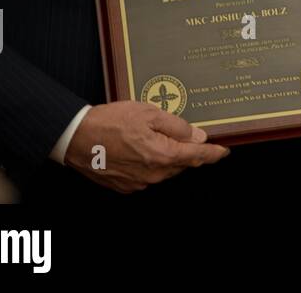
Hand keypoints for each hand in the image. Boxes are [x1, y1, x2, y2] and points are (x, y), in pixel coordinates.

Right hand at [64, 101, 228, 193]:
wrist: (76, 138)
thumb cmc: (110, 122)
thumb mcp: (149, 113)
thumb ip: (177, 126)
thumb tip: (197, 137)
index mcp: (162, 155)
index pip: (198, 156)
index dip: (214, 153)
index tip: (224, 151)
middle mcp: (154, 174)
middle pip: (182, 163)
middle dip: (188, 151)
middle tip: (188, 136)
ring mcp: (139, 183)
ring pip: (166, 170)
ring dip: (168, 156)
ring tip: (155, 137)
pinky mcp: (126, 186)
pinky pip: (148, 175)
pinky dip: (151, 163)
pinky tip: (141, 149)